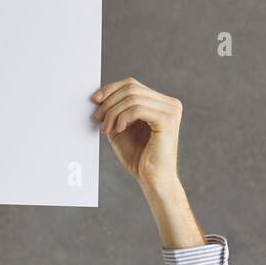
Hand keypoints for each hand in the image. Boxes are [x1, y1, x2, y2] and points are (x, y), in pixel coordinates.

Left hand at [91, 78, 181, 194]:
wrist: (152, 180)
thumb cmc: (138, 158)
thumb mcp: (121, 130)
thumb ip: (114, 113)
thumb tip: (98, 96)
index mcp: (160, 103)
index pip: (132, 85)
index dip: (110, 89)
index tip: (94, 101)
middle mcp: (169, 103)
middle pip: (131, 87)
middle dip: (109, 102)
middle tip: (97, 119)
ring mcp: (171, 110)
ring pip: (132, 97)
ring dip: (113, 113)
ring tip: (106, 129)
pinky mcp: (167, 119)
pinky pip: (137, 108)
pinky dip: (122, 118)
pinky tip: (119, 130)